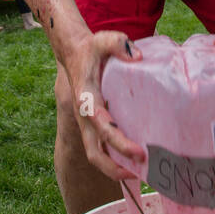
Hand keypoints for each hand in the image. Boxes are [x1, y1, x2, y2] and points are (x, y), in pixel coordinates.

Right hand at [64, 32, 145, 181]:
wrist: (73, 53)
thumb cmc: (91, 48)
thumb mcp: (103, 39)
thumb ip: (119, 44)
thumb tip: (137, 57)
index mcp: (87, 100)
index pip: (103, 128)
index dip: (120, 143)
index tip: (140, 152)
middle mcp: (85, 117)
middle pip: (94, 154)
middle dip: (115, 169)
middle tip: (141, 172)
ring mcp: (87, 124)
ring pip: (96, 155)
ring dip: (115, 169)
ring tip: (141, 174)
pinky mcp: (93, 125)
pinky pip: (101, 149)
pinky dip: (115, 159)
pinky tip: (135, 162)